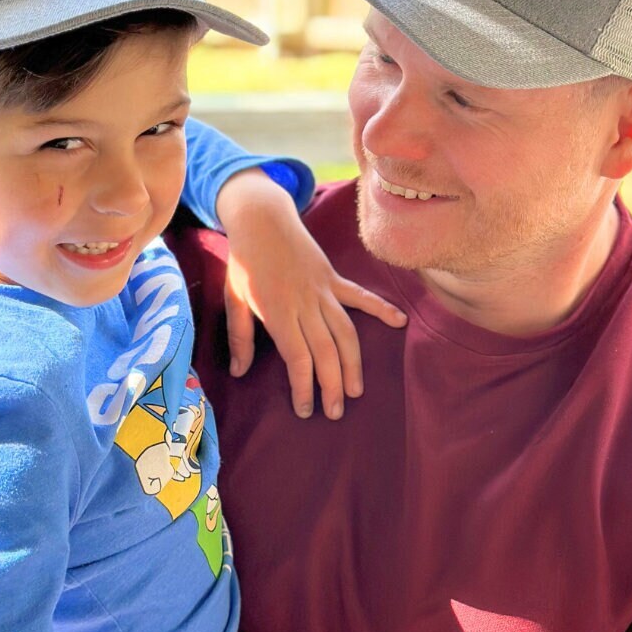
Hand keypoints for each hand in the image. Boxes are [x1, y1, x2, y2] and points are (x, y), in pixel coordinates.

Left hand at [215, 168, 406, 419]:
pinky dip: (381, 308)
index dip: (304, 387)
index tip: (306, 409)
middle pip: (325, 351)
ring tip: (356, 390)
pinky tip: (399, 322)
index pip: (298, 357)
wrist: (262, 219)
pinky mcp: (333, 278)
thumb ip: (239, 337)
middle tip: (336, 412)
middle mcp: (304, 303)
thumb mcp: (233, 299)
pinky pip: (360, 296)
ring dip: (353, 363)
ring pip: (345, 332)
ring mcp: (323, 290)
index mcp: (278, 311)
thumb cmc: (244, 262)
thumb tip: (239, 372)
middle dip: (332, 385)